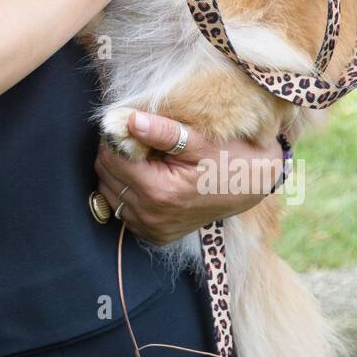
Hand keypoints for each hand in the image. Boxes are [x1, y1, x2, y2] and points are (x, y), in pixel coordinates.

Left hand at [92, 111, 284, 244]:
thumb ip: (163, 132)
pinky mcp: (154, 236)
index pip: (111, 157)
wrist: (250, 187)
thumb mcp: (199, 141)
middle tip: (138, 140)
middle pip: (105, 174)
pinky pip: (122, 209)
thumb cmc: (226, 159)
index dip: (115, 137)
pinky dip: (127, 192)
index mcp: (159, 191)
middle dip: (115, 153)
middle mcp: (151, 216)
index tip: (129, 124)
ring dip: (118, 173)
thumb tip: (131, 121)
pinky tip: (148, 179)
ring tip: (145, 160)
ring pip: (108, 192)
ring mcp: (151, 229)